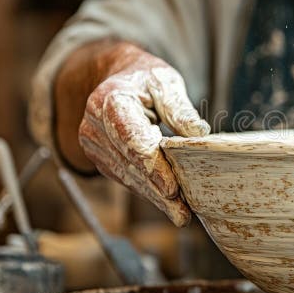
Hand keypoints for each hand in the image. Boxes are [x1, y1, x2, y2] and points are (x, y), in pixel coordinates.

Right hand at [78, 43, 209, 225]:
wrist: (116, 78)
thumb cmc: (144, 79)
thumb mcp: (165, 82)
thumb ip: (180, 108)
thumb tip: (200, 132)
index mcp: (110, 101)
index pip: (133, 140)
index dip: (153, 166)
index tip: (172, 188)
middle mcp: (95, 126)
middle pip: (130, 164)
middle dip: (158, 190)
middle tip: (183, 212)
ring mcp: (93, 145)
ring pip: (127, 177)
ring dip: (154, 198)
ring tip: (181, 214)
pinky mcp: (100, 159)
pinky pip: (125, 178)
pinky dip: (147, 191)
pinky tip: (168, 204)